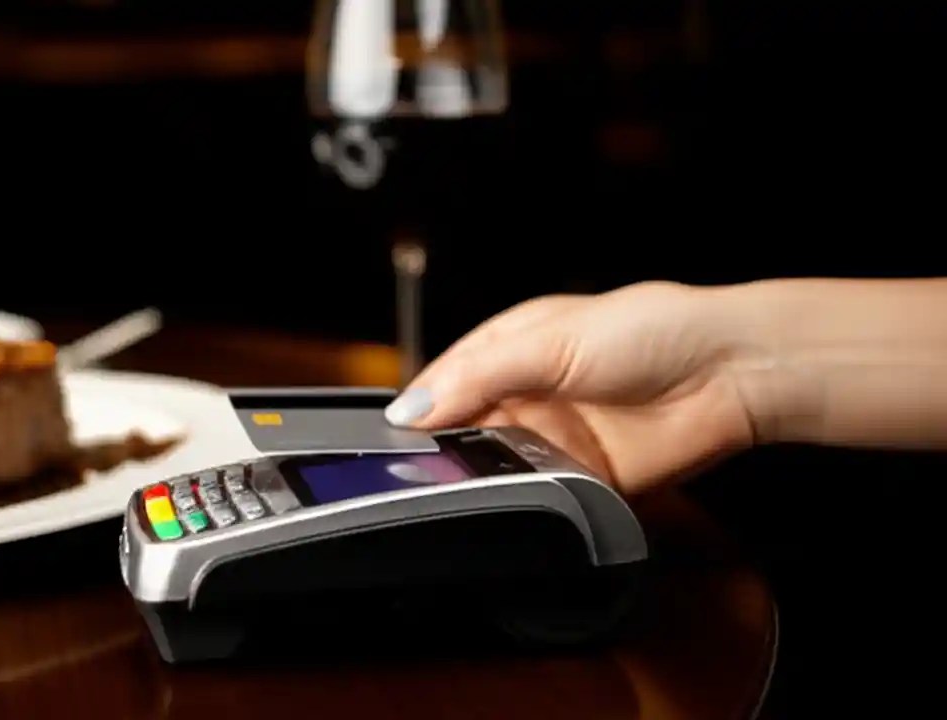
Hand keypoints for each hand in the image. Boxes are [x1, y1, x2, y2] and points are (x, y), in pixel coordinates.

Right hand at [383, 281, 756, 494]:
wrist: (732, 373)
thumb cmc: (655, 328)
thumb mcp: (550, 340)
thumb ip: (479, 375)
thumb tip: (414, 406)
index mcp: (512, 346)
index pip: (446, 379)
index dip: (421, 405)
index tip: (397, 434)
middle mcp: (529, 392)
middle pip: (465, 427)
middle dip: (445, 447)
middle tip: (425, 465)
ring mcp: (555, 437)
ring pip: (496, 465)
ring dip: (483, 475)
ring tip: (467, 481)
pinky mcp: (584, 476)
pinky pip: (540, 495)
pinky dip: (524, 500)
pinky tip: (512, 499)